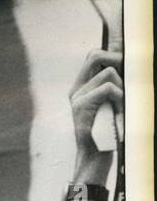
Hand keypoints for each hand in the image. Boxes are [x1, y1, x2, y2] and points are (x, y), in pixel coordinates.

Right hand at [70, 49, 122, 165]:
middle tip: (123, 80)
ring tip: (120, 105)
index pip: (93, 55)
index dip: (109, 47)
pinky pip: (108, 88)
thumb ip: (112, 83)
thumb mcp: (111, 102)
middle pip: (95, 55)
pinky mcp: (81, 105)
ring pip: (108, 72)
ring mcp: (77, 97)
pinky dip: (118, 97)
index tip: (122, 44)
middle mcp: (76, 90)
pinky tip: (118, 112)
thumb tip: (124, 60)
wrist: (96, 157)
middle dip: (115, 61)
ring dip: (121, 87)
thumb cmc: (108, 132)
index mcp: (81, 87)